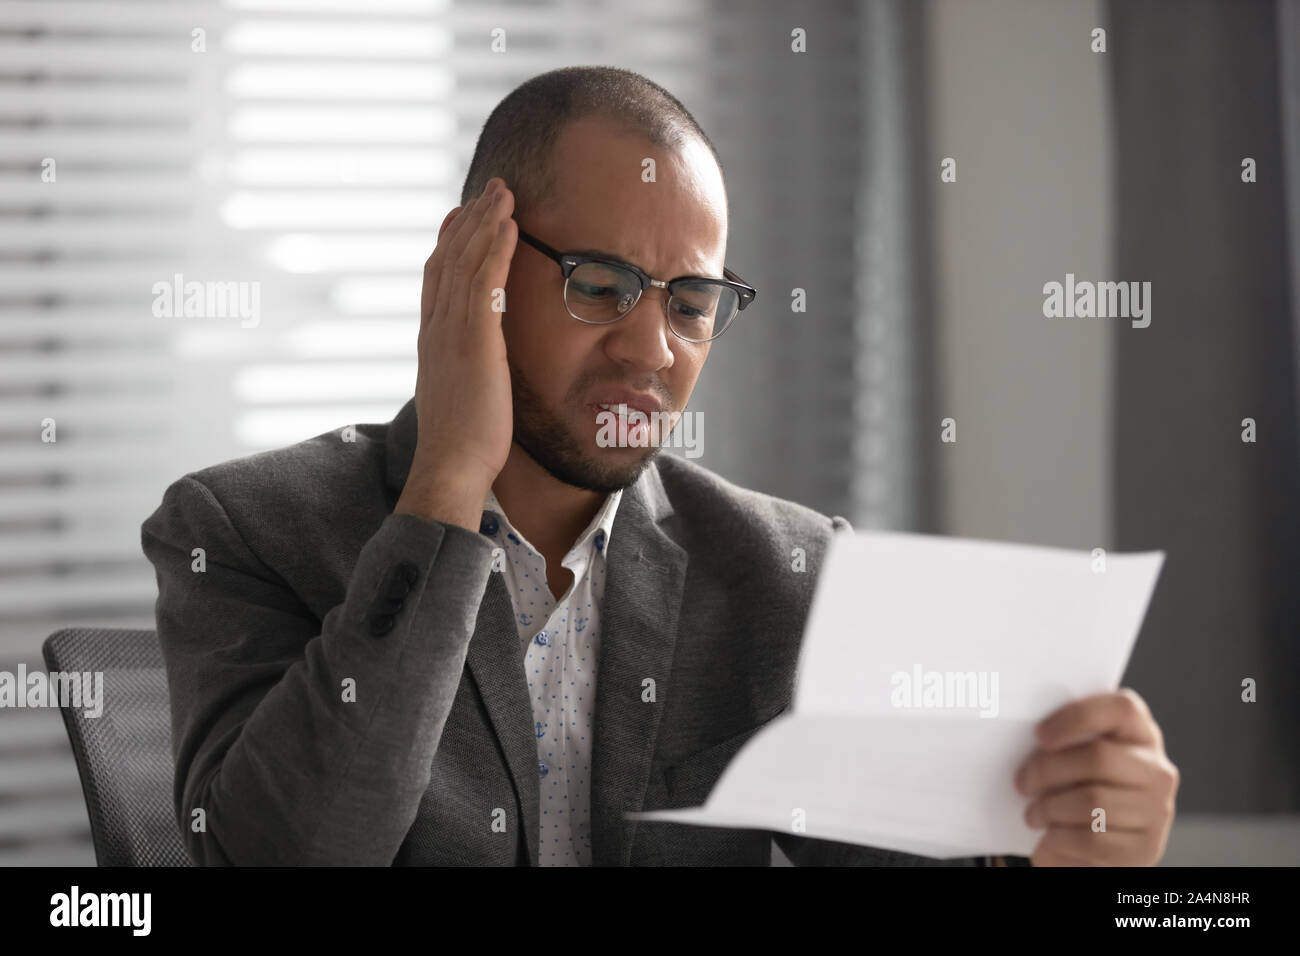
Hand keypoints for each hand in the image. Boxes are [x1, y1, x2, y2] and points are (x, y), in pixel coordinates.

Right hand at [397, 177, 517, 526]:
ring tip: (503, 192)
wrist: (451, 469)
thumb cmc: (463, 447)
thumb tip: (481, 373)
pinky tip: (509, 225)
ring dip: (485, 223)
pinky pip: (484, 284)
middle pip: (448, 260)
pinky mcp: (474, 343)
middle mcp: (437, 331)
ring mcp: (452, 334)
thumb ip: (469, 376)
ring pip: (465, 262)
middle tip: (488, 189)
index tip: (460, 216)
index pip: (437, 280)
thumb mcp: (464, 400)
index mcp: (433, 344)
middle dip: (469, 221)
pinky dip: (495, 249)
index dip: (448, 243)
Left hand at [1015, 688, 1177, 865]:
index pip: (1122, 709)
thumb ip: (1064, 738)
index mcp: (1140, 733)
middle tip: (1022, 782)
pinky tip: (1049, 834)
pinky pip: (1094, 839)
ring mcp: (1156, 810)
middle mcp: (1157, 770)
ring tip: (1033, 812)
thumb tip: (1021, 734)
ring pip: (1093, 802)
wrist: (1100, 847)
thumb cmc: (1077, 787)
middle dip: (1047, 770)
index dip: (1078, 716)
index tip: (1039, 735)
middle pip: (1098, 758)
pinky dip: (1060, 837)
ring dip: (1049, 808)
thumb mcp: (1077, 756)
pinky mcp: (1145, 847)